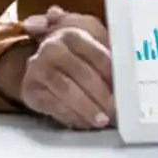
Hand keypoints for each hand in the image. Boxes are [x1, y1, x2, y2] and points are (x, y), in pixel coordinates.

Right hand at [0, 6, 114, 128]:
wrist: (44, 62)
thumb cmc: (76, 55)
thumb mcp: (92, 44)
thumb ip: (109, 55)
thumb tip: (126, 73)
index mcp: (72, 35)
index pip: (97, 54)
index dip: (112, 74)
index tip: (125, 89)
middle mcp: (53, 49)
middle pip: (82, 73)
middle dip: (101, 94)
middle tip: (115, 110)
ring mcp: (38, 69)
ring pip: (66, 90)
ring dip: (87, 108)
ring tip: (101, 120)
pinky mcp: (31, 90)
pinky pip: (53, 105)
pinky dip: (71, 116)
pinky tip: (85, 122)